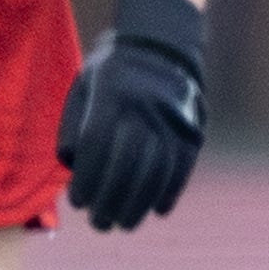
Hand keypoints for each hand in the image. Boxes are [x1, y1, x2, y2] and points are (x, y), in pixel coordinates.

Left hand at [56, 0, 207, 232]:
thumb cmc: (112, 73)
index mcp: (112, 95)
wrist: (162, 45)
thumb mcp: (85, 87)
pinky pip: (183, 167)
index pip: (97, 146)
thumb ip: (75, 126)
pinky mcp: (193, 130)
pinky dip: (170, 192)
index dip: (87, 179)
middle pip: (128, 164)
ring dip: (140, 203)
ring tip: (125, 224)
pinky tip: (157, 211)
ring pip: (157, 171)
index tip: (78, 203)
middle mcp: (145, 108)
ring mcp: (173, 120)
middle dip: (111, 200)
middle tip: (100, 224)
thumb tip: (74, 169)